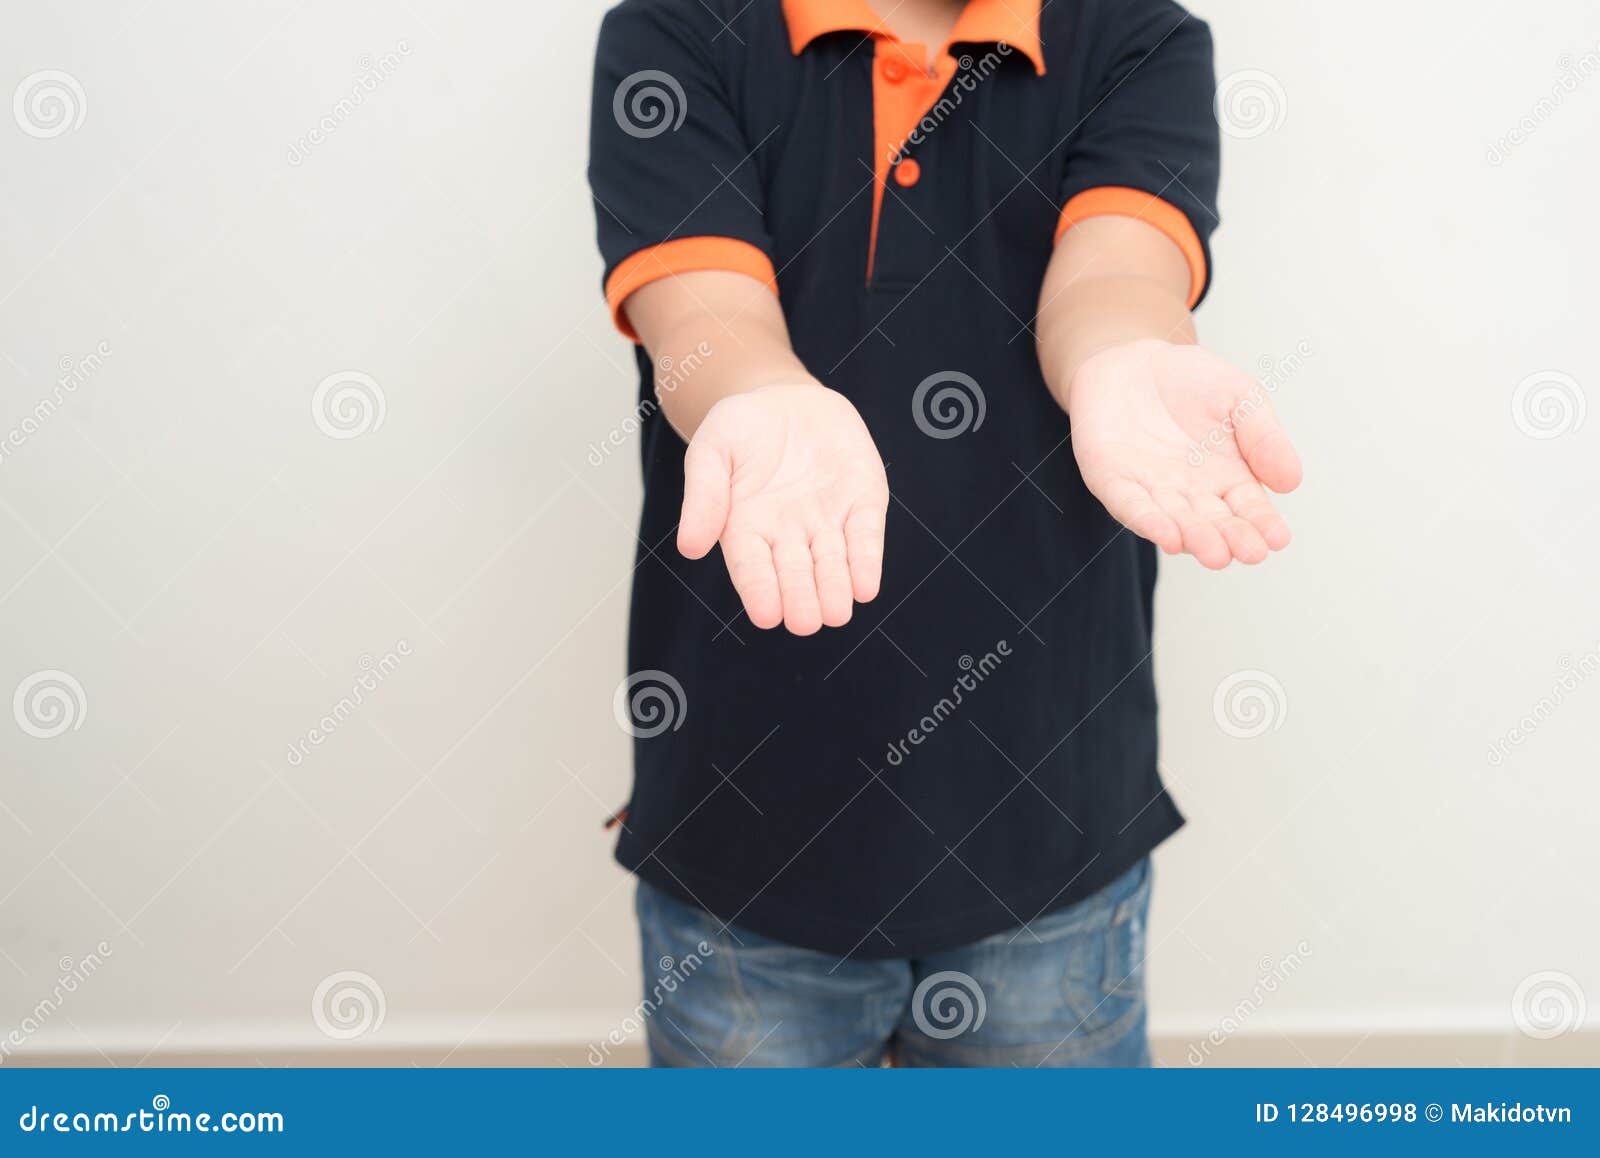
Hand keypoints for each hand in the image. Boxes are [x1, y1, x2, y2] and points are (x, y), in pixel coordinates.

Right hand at [678, 382, 889, 633]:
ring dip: (835, 589)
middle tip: (806, 622)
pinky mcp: (862, 504)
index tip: (766, 616)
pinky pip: (866, 536)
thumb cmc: (740, 427)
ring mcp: (827, 522)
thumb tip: (690, 547)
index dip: (760, 591)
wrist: (786, 399)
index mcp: (746, 530)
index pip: (752, 569)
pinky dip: (866, 561)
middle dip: (801, 599)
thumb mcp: (712, 449)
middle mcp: (787, 536)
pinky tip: (866, 586)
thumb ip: (703, 494)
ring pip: (832, 565)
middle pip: (795, 575)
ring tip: (835, 613)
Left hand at [1067, 339, 1302, 568]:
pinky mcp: (1114, 481)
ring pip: (1175, 522)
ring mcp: (1152, 490)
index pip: (1249, 509)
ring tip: (1216, 555)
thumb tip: (1291, 482)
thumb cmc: (1189, 380)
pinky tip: (1168, 536)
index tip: (1278, 539)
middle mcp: (1191, 493)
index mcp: (1228, 476)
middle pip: (1214, 523)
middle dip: (1231, 539)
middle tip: (1250, 553)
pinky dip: (1148, 521)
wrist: (1131, 358)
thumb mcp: (1240, 397)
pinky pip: (1131, 505)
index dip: (1263, 524)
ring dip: (1194, 539)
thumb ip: (1264, 436)